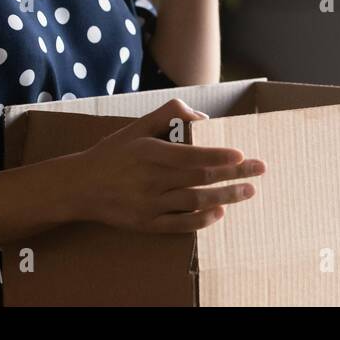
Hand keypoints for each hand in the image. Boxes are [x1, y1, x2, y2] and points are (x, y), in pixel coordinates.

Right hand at [69, 98, 265, 232]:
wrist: (80, 187)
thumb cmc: (112, 154)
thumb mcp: (137, 126)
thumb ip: (169, 114)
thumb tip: (201, 118)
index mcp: (151, 153)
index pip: (192, 156)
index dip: (219, 156)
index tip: (241, 154)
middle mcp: (152, 180)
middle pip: (200, 179)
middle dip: (233, 174)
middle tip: (258, 170)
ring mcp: (150, 205)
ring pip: (195, 202)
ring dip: (225, 196)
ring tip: (248, 191)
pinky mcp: (147, 224)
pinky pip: (180, 225)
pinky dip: (201, 220)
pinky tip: (219, 213)